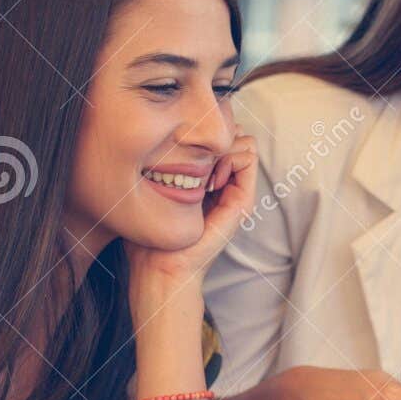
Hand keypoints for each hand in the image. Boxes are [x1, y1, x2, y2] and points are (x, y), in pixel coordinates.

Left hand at [126, 128, 258, 301]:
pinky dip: (231, 158)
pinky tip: (211, 179)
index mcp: (206, 179)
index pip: (217, 135)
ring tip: (203, 172)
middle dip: (215, 137)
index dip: (203, 134)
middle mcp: (225, 182)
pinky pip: (249, 158)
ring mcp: (236, 190)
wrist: (162, 266)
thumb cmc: (152, 233)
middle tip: (194, 161)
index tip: (181, 152)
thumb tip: (163, 133)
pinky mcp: (243, 200)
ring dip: (224, 147)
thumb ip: (165, 163)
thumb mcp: (154, 188)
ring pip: (245, 142)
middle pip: (235, 134)